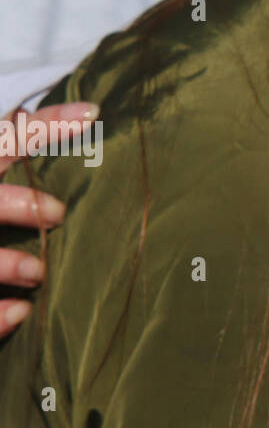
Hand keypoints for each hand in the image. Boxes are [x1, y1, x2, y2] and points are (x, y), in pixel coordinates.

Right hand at [0, 101, 98, 337]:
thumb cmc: (3, 212)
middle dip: (18, 203)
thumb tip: (100, 141)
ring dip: (5, 262)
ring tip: (38, 273)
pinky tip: (21, 313)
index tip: (94, 114)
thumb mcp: (8, 182)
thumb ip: (28, 168)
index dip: (49, 122)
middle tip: (57, 214)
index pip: (10, 135)